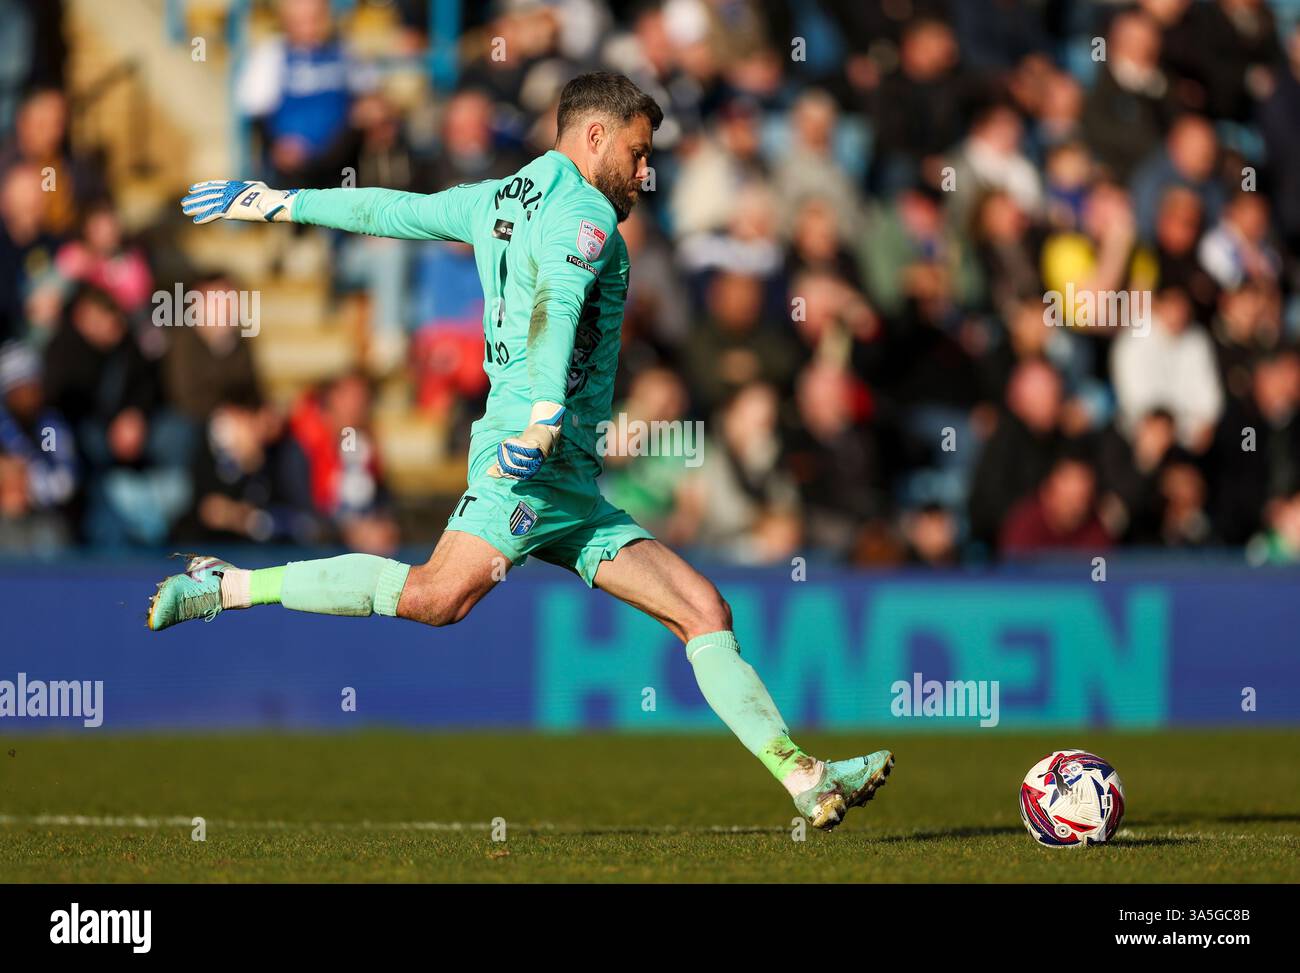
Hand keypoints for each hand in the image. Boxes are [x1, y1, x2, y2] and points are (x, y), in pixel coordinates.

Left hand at [181, 180, 298, 223]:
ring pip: (209, 203)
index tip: (194, 189)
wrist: (276, 202)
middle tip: (185, 202)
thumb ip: (255, 186)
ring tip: (185, 210)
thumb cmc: (273, 197)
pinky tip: (196, 221)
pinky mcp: (232, 210)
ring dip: (196, 207)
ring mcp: (230, 201)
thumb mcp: (262, 188)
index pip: (216, 185)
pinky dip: (205, 217)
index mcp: (237, 187)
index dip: (204, 187)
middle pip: (209, 194)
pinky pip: (215, 214)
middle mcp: (231, 192)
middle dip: (196, 198)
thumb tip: (256, 185)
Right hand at [488, 402, 565, 479]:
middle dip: (503, 457)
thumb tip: (488, 472)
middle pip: (512, 467)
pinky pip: (523, 448)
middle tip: (502, 448)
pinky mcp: (537, 447)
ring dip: (508, 450)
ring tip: (506, 444)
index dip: (501, 466)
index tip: (498, 458)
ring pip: (517, 458)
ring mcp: (536, 458)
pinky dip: (514, 443)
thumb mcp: (513, 456)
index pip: (509, 474)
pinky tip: (510, 440)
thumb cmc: (527, 446)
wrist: (542, 431)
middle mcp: (532, 468)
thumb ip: (502, 464)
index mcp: (526, 474)